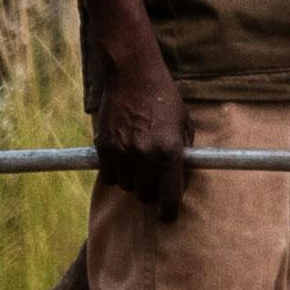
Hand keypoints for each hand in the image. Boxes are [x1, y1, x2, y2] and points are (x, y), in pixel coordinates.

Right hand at [76, 0, 188, 219]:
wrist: (132, 74)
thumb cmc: (163, 97)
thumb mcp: (184, 123)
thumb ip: (184, 152)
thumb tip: (182, 178)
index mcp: (169, 152)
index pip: (169, 198)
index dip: (169, 213)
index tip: (168, 216)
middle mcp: (145, 157)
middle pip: (146, 196)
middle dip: (151, 191)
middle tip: (154, 178)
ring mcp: (123, 154)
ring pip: (127, 187)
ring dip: (133, 181)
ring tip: (138, 161)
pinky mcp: (105, 149)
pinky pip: (110, 177)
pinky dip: (117, 173)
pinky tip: (123, 158)